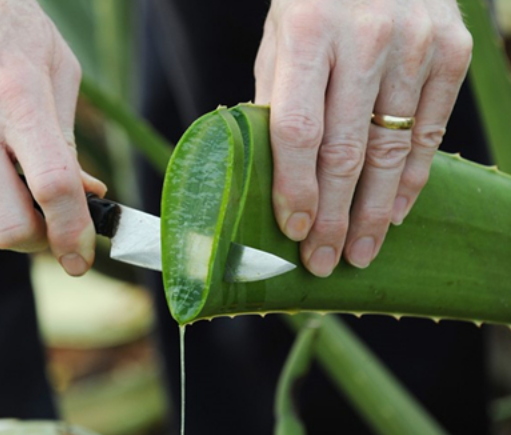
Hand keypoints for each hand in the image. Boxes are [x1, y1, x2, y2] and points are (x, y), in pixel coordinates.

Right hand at [0, 0, 105, 274]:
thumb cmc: (3, 29)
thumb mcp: (56, 71)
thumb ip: (69, 143)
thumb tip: (86, 198)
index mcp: (17, 98)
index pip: (52, 186)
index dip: (72, 231)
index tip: (80, 255)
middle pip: (4, 228)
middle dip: (33, 239)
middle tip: (42, 223)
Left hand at [254, 0, 471, 276]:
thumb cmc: (315, 0)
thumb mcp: (280, 38)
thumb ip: (278, 99)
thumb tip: (278, 175)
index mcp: (309, 32)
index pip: (298, 130)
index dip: (295, 189)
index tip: (294, 232)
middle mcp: (367, 39)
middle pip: (347, 151)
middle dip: (334, 216)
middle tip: (324, 261)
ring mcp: (417, 45)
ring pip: (392, 151)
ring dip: (374, 212)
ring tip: (359, 252)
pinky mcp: (453, 52)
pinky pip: (429, 132)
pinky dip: (411, 180)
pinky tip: (393, 213)